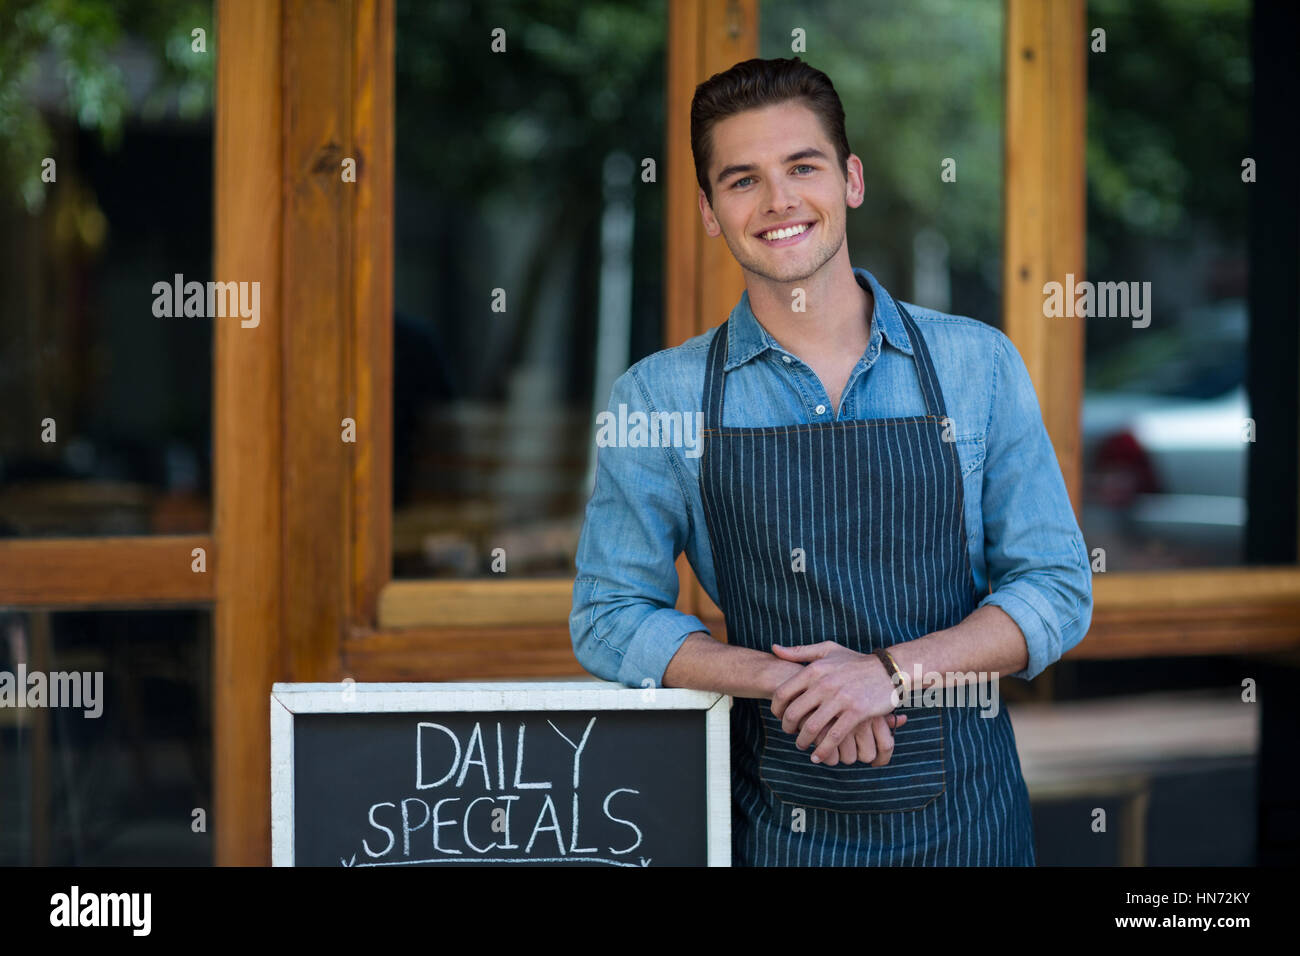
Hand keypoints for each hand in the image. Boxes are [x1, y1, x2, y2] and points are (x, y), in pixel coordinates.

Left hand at [770, 640, 899, 764]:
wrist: (888, 670)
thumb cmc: (855, 662)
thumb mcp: (827, 650)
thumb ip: (799, 651)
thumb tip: (774, 648)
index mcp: (814, 669)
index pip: (783, 693)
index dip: (776, 709)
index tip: (778, 717)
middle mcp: (824, 684)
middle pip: (794, 713)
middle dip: (788, 728)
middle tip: (790, 734)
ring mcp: (840, 699)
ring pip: (812, 728)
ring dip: (803, 742)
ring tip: (802, 746)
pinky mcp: (856, 712)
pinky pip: (834, 736)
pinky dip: (823, 750)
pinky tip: (819, 757)